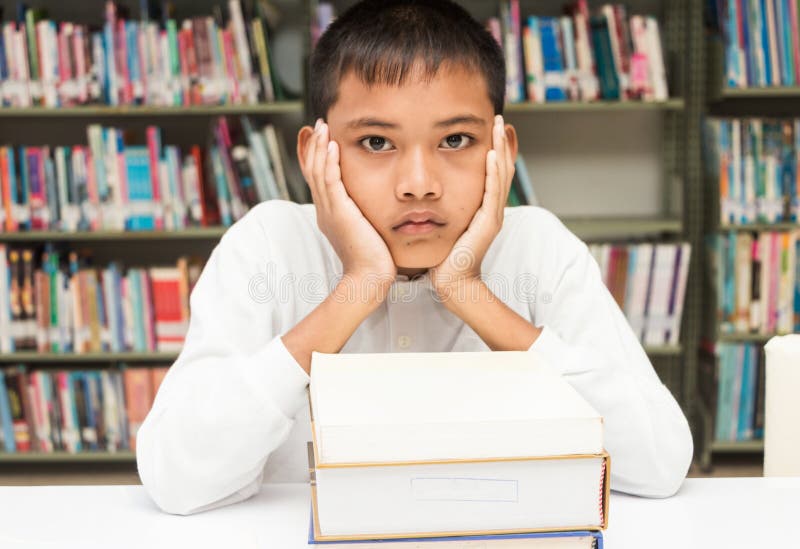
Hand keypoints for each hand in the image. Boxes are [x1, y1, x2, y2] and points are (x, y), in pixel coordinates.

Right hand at [300, 119, 396, 302]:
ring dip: (319, 147)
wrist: (369, 279)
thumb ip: (364, 215)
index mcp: (329, 214)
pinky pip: (330, 182)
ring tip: (322, 127)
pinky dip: (329, 162)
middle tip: (318, 124)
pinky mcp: (339, 213)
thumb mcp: (366, 230)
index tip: (321, 137)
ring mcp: (329, 211)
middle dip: (314, 146)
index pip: (318, 178)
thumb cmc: (373, 260)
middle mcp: (325, 210)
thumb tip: (372, 207)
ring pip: (317, 172)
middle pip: (312, 170)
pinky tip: (332, 145)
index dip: (316, 156)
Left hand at [429, 115, 513, 301]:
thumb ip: (443, 205)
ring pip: (501, 176)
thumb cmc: (444, 257)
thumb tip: (430, 191)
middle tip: (500, 118)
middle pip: (502, 169)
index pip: (492, 172)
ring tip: (500, 127)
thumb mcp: (444, 223)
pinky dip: (493, 172)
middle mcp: (492, 210)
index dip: (495, 148)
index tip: (492, 125)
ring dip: (501, 150)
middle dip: (502, 142)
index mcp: (483, 208)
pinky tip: (491, 154)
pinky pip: (492, 193)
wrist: (451, 283)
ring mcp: (492, 217)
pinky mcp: (488, 224)